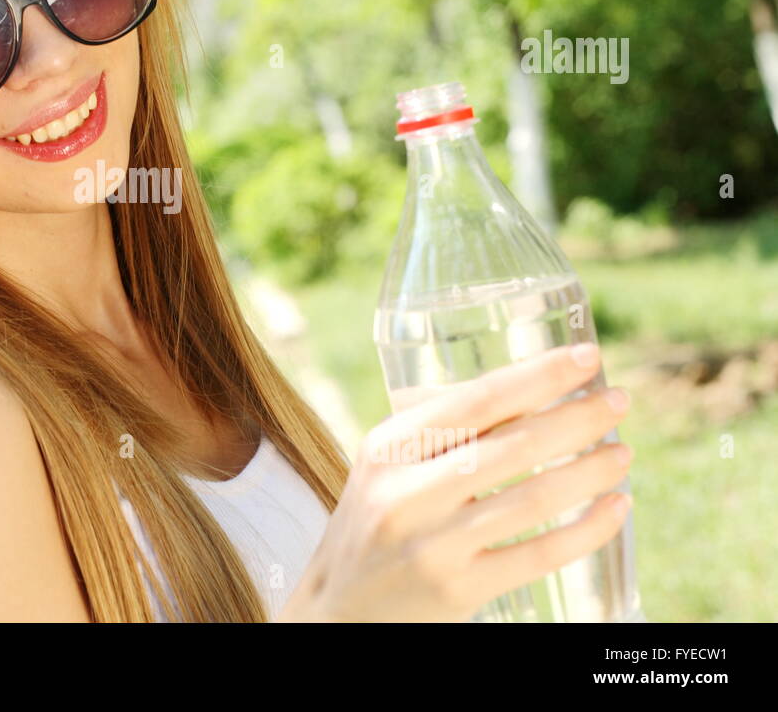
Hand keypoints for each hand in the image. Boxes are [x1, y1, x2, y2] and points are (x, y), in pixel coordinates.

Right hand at [278, 344, 632, 621]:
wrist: (339, 606)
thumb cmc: (374, 520)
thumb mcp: (385, 465)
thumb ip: (438, 428)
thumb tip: (526, 387)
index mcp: (389, 448)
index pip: (475, 401)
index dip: (537, 376)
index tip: (585, 357)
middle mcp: (407, 493)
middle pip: (511, 446)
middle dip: (576, 418)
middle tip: (618, 400)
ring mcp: (434, 545)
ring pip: (532, 500)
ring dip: (589, 471)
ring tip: (624, 452)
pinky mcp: (459, 590)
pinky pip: (538, 555)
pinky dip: (586, 530)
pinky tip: (615, 508)